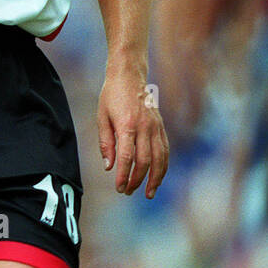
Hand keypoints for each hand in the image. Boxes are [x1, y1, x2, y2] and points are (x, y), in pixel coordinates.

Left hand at [97, 63, 168, 198]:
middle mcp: (145, 127)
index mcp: (127, 125)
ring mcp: (155, 127)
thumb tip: (109, 167)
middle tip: (128, 192)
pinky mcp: (160, 126)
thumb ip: (106, 143)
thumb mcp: (102, 117)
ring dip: (155, 178)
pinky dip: (163, 165)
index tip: (119, 188)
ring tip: (149, 192)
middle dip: (137, 180)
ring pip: (160, 158)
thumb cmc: (112, 96)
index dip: (124, 176)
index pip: (128, 158)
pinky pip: (165, 149)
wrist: (130, 75)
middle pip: (145, 161)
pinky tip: (158, 176)